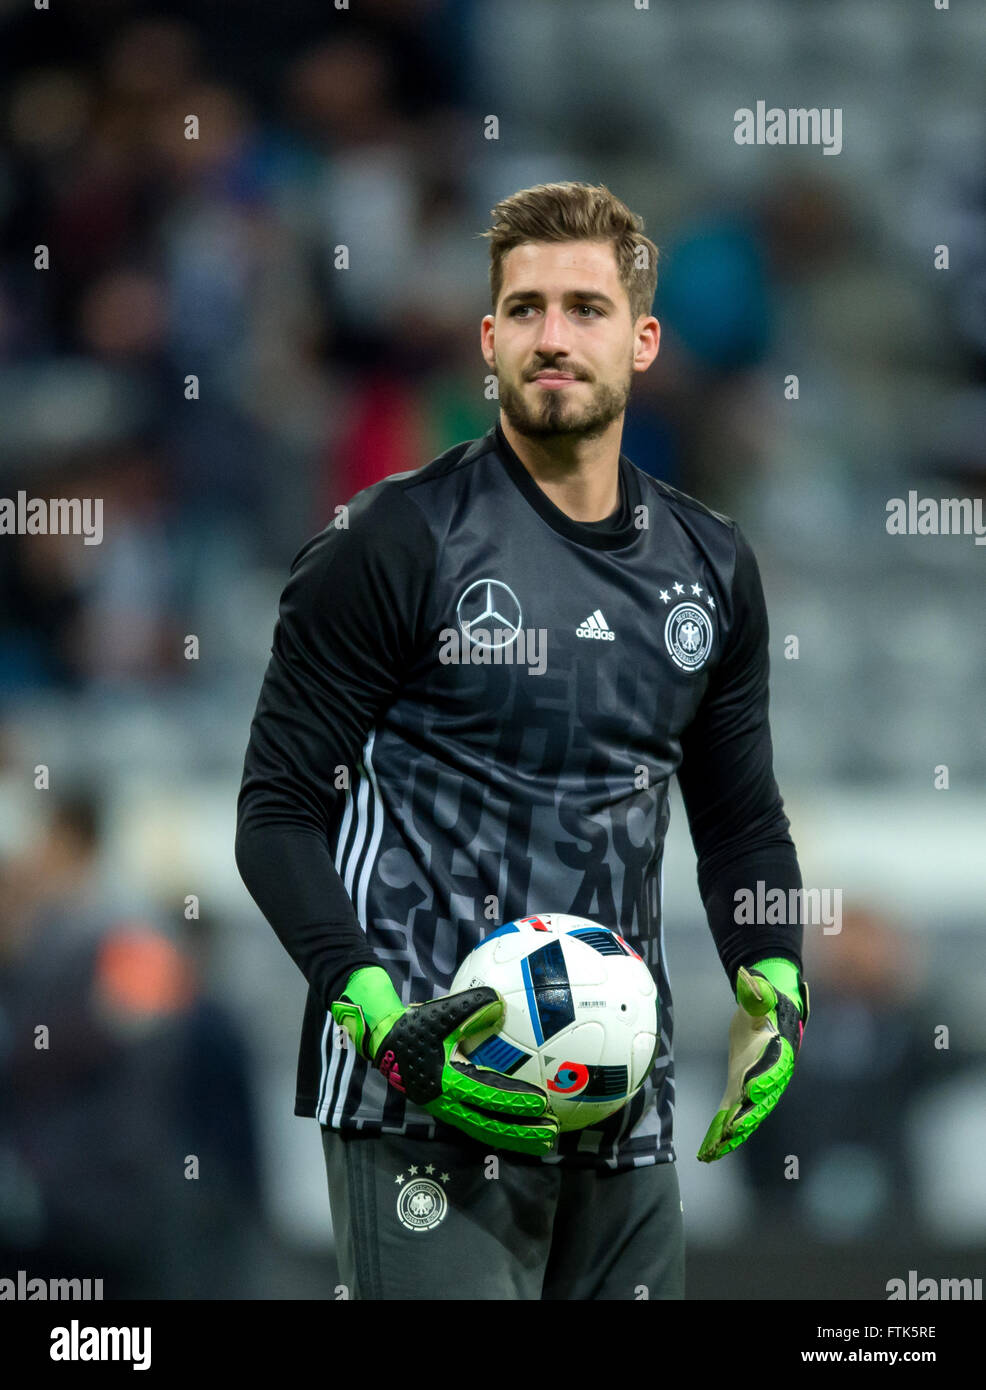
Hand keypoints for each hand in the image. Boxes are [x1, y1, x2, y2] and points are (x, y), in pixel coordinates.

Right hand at [331, 966, 559, 1156]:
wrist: (384, 1043)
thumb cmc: (415, 1026)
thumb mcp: (442, 1011)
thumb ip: (473, 1006)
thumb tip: (502, 1004)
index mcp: (448, 1081)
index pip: (489, 1094)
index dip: (515, 1101)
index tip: (542, 1103)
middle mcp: (448, 1102)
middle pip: (490, 1125)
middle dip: (522, 1133)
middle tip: (551, 1135)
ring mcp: (447, 1110)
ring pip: (485, 1130)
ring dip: (514, 1137)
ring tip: (542, 1141)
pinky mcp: (447, 1109)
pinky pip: (478, 1125)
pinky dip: (500, 1130)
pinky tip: (518, 1131)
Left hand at [697, 957, 807, 1162]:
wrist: (771, 1014)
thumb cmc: (766, 1005)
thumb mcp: (761, 997)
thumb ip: (756, 992)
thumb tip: (747, 976)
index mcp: (776, 1055)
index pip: (770, 1070)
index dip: (762, 1083)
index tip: (751, 1093)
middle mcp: (769, 1078)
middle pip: (759, 1102)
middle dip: (745, 1118)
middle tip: (730, 1133)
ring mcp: (756, 1089)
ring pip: (744, 1117)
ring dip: (729, 1135)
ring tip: (712, 1152)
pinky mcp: (741, 1092)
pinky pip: (732, 1116)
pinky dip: (721, 1134)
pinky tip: (707, 1151)